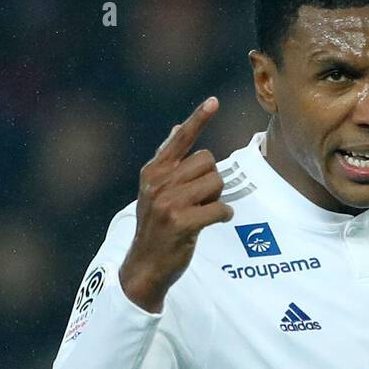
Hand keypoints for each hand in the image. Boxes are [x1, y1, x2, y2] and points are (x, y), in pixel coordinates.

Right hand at [120, 97, 233, 312]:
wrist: (144, 266)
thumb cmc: (156, 228)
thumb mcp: (154, 191)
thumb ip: (167, 162)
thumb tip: (177, 130)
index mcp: (153, 171)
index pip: (179, 139)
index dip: (198, 119)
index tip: (214, 102)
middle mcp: (158, 182)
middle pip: (208, 161)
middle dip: (212, 180)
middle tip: (201, 200)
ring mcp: (169, 202)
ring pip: (216, 182)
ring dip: (218, 198)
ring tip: (203, 212)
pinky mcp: (182, 223)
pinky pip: (219, 209)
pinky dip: (224, 215)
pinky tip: (216, 222)